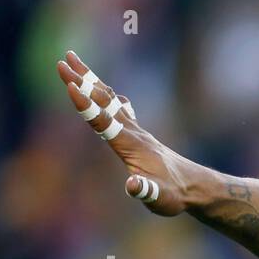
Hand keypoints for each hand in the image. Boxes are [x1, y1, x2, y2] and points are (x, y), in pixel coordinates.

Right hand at [56, 50, 203, 216]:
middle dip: (82, 82)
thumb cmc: (175, 196)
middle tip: (62, 61)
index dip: (86, 105)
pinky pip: (118, 107)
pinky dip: (105, 95)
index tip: (69, 85)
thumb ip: (146, 191)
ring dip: (91, 80)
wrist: (196, 188)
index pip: (105, 121)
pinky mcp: (139, 134)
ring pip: (110, 99)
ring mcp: (137, 131)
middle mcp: (134, 132)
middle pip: (104, 102)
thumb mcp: (160, 198)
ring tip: (74, 60)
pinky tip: (103, 88)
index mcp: (133, 145)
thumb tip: (133, 186)